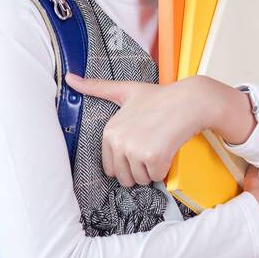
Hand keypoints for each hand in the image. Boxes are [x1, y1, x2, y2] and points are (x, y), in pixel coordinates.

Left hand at [65, 71, 204, 187]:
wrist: (189, 101)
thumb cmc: (160, 97)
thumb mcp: (125, 90)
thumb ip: (96, 87)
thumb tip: (68, 78)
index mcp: (109, 131)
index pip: (111, 167)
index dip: (127, 160)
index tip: (140, 145)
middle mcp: (119, 142)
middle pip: (124, 177)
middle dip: (139, 170)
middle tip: (152, 149)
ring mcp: (135, 150)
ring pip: (141, 180)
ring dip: (152, 170)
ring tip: (160, 148)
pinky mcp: (153, 158)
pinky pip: (156, 177)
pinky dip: (165, 169)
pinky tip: (168, 150)